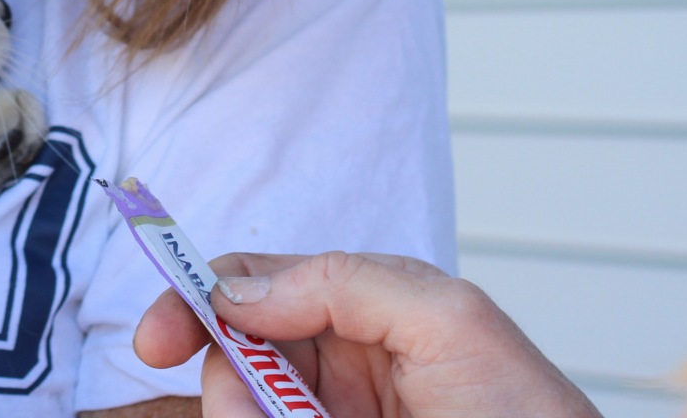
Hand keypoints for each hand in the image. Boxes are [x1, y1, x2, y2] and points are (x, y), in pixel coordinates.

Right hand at [133, 252, 601, 417]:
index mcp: (357, 311)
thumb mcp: (449, 319)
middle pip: (231, 356)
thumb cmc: (531, 415)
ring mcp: (329, 414)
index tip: (154, 339)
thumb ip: (344, 282)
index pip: (250, 287)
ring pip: (243, 405)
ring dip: (248, 412)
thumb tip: (237, 290)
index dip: (193, 300)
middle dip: (225, 378)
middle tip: (249, 409)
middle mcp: (333, 367)